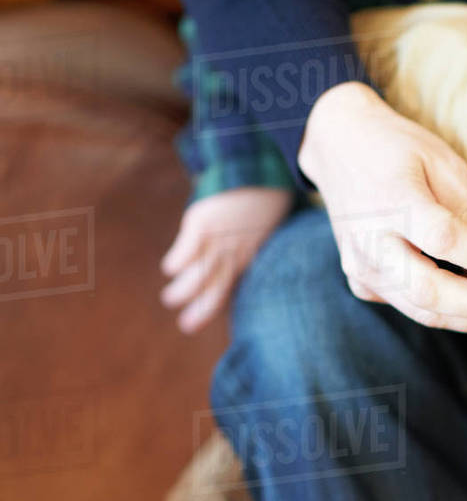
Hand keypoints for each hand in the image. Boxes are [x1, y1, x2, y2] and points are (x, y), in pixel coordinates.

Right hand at [161, 186, 292, 333]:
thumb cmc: (262, 206)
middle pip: (217, 288)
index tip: (202, 324)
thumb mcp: (263, 234)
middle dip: (201, 310)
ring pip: (200, 273)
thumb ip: (249, 253)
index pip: (233, 290)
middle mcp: (235, 253)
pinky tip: (170, 269)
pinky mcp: (202, 222)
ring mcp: (218, 239)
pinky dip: (177, 261)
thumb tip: (236, 272)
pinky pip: (187, 248)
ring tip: (170, 299)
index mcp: (250, 257)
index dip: (217, 309)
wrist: (260, 173)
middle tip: (186, 326)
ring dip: (183, 289)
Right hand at [298, 82, 466, 332]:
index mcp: (391, 200)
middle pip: (428, 290)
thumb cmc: (397, 149)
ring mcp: (362, 267)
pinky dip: (449, 312)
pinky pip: (411, 307)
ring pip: (422, 310)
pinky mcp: (363, 283)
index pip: (442, 239)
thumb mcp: (441, 162)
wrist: (339, 147)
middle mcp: (371, 242)